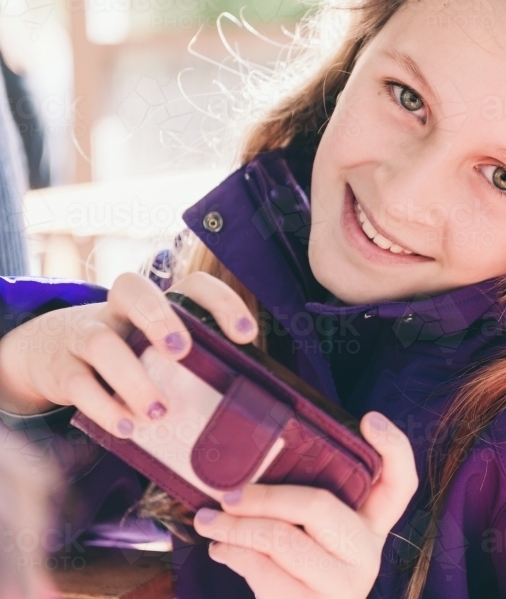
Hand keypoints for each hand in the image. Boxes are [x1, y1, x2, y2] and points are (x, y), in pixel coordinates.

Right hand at [0, 271, 256, 437]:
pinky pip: (78, 384)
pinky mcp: (60, 369)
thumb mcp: (154, 350)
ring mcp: (84, 335)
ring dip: (133, 379)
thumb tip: (250, 408)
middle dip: (158, 318)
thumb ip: (192, 367)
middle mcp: (118, 311)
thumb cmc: (125, 355)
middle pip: (132, 290)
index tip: (245, 335)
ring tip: (159, 412)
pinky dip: (105, 408)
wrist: (46, 355)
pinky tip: (128, 428)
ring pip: (101, 342)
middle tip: (181, 353)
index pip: (190, 285)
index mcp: (155, 304)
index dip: (220, 302)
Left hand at [192, 411, 418, 598]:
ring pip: (283, 541)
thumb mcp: (310, 535)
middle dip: (263, 496)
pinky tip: (222, 549)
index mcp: (373, 525)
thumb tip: (246, 473)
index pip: (400, 483)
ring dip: (236, 529)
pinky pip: (265, 575)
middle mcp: (367, 554)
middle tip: (226, 494)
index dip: (394, 448)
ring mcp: (345, 586)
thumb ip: (299, 504)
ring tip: (208, 521)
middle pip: (318, 506)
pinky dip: (235, 557)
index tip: (370, 419)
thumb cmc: (297, 571)